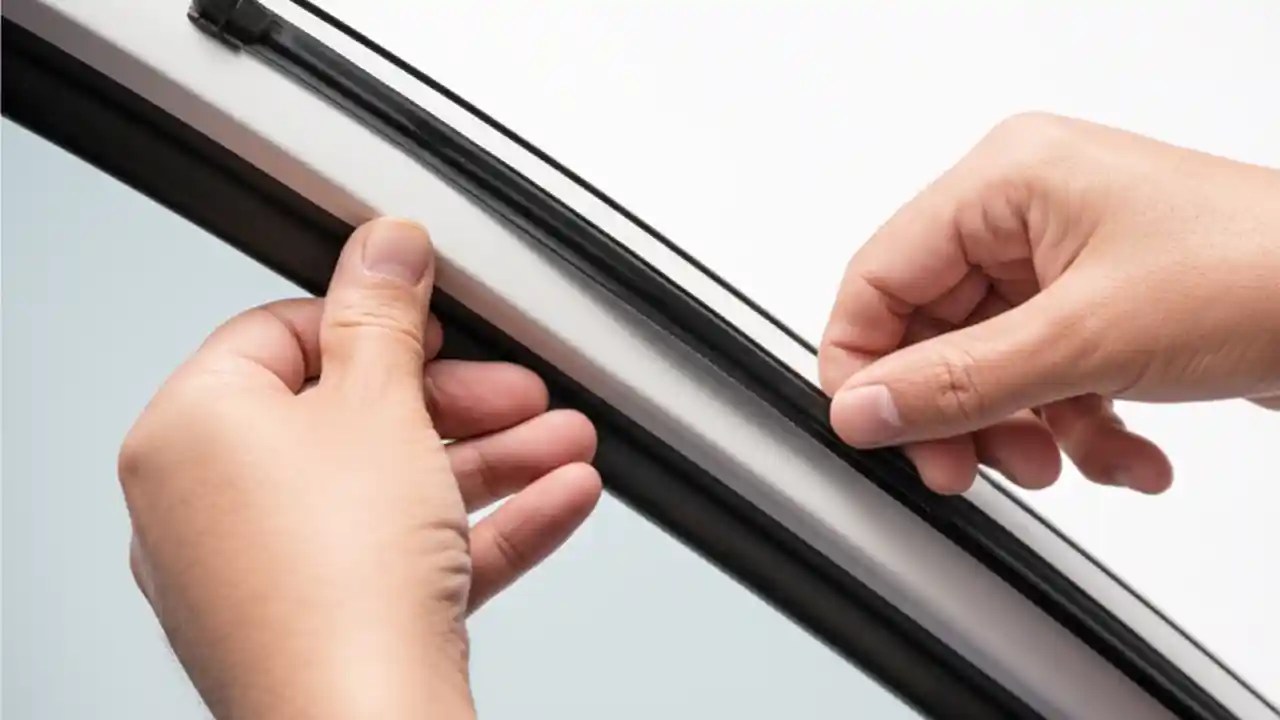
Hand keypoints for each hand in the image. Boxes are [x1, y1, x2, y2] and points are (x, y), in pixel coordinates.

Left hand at [118, 219, 601, 717]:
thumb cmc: (336, 584)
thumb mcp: (379, 406)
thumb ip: (385, 315)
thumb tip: (387, 241)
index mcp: (193, 432)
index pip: (283, 337)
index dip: (370, 318)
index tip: (434, 313)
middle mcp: (214, 504)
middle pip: (352, 416)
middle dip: (460, 400)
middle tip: (518, 389)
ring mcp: (268, 572)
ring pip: (394, 488)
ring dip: (493, 459)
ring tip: (564, 443)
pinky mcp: (328, 622)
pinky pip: (411, 553)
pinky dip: (483, 525)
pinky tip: (559, 500)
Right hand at [819, 113, 1279, 494]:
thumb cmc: (1262, 274)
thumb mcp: (1084, 341)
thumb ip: (956, 383)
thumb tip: (861, 410)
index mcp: (1004, 181)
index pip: (879, 277)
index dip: (865, 364)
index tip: (878, 433)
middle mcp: (1026, 211)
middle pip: (932, 330)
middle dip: (960, 411)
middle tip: (970, 469)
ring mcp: (1066, 258)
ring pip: (988, 364)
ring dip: (1023, 428)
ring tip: (1064, 463)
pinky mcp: (1102, 302)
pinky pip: (1045, 375)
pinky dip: (1076, 426)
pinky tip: (1127, 454)